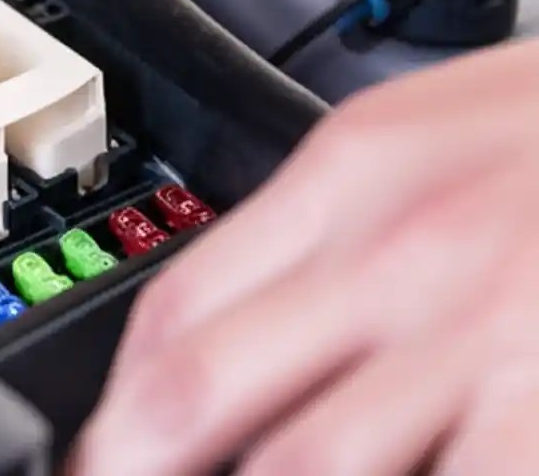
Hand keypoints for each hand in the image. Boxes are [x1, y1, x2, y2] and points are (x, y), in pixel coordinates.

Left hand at [70, 39, 538, 474]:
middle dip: (135, 464)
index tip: (103, 443)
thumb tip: (263, 325)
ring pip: (303, 462)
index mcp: (355, 166)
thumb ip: (335, 224)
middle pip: (198, 384)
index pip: (178, 298)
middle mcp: (398, 242)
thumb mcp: (439, 136)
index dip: (117, 400)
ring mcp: (477, 322)